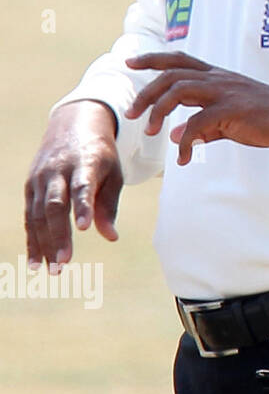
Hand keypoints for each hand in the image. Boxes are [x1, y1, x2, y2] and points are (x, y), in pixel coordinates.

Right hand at [25, 100, 122, 269]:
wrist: (73, 124)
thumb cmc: (100, 154)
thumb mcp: (113, 173)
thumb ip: (109, 205)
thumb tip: (110, 237)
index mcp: (85, 162)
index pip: (82, 186)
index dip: (83, 206)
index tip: (84, 228)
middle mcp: (58, 170)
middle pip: (55, 204)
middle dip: (58, 234)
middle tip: (65, 262)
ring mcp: (41, 178)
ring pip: (38, 213)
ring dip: (44, 243)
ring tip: (52, 270)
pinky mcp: (30, 186)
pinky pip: (29, 216)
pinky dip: (32, 239)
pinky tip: (36, 261)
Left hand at [123, 52, 268, 165]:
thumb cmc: (265, 117)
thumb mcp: (231, 119)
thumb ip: (204, 127)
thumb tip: (178, 138)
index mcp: (216, 77)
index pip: (178, 60)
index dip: (152, 59)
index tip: (130, 61)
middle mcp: (218, 79)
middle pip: (171, 75)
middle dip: (146, 93)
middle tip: (131, 114)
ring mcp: (225, 92)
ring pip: (179, 90)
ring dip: (158, 110)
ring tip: (151, 132)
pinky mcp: (233, 110)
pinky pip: (198, 123)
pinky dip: (185, 141)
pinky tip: (183, 157)